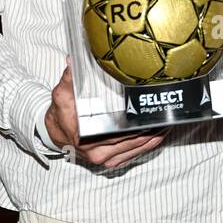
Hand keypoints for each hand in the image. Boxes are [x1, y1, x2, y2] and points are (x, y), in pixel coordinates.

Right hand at [44, 56, 167, 168]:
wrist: (55, 133)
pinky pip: (132, 155)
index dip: (138, 126)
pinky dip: (146, 146)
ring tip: (167, 125)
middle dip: (151, 130)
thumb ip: (69, 79)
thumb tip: (71, 61)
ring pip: (136, 149)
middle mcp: (96, 151)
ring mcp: (104, 158)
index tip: (152, 117)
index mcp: (85, 137)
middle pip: (132, 141)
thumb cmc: (61, 115)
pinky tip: (157, 136)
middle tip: (167, 117)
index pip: (118, 133)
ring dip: (152, 139)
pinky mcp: (109, 161)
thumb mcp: (61, 95)